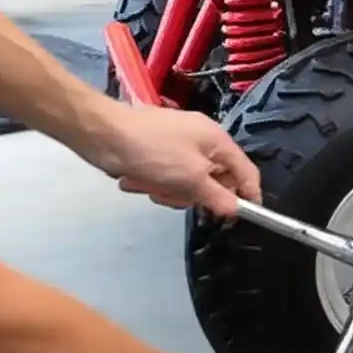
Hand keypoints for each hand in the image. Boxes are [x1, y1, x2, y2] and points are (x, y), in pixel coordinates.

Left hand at [98, 101, 260, 217]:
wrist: (103, 133)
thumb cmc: (153, 150)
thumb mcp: (191, 178)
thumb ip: (218, 197)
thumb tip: (237, 210)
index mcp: (218, 141)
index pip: (247, 173)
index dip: (249, 196)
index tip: (242, 218)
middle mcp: (203, 144)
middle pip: (217, 182)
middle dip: (196, 194)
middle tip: (180, 196)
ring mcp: (180, 149)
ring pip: (190, 185)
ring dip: (170, 192)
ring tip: (153, 185)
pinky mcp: (159, 156)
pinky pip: (169, 180)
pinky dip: (155, 184)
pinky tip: (139, 179)